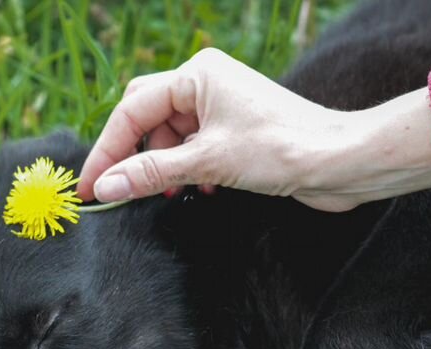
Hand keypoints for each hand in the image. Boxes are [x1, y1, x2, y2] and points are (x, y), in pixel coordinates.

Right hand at [78, 48, 430, 211]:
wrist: (340, 162)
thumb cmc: (282, 148)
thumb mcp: (208, 162)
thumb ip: (152, 173)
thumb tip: (107, 187)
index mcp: (196, 73)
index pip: (132, 110)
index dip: (107, 151)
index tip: (90, 188)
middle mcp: (206, 82)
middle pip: (146, 116)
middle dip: (133, 153)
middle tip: (119, 190)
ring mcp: (221, 106)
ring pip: (170, 135)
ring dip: (163, 165)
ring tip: (169, 193)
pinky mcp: (235, 130)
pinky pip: (193, 146)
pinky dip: (187, 169)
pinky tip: (199, 190)